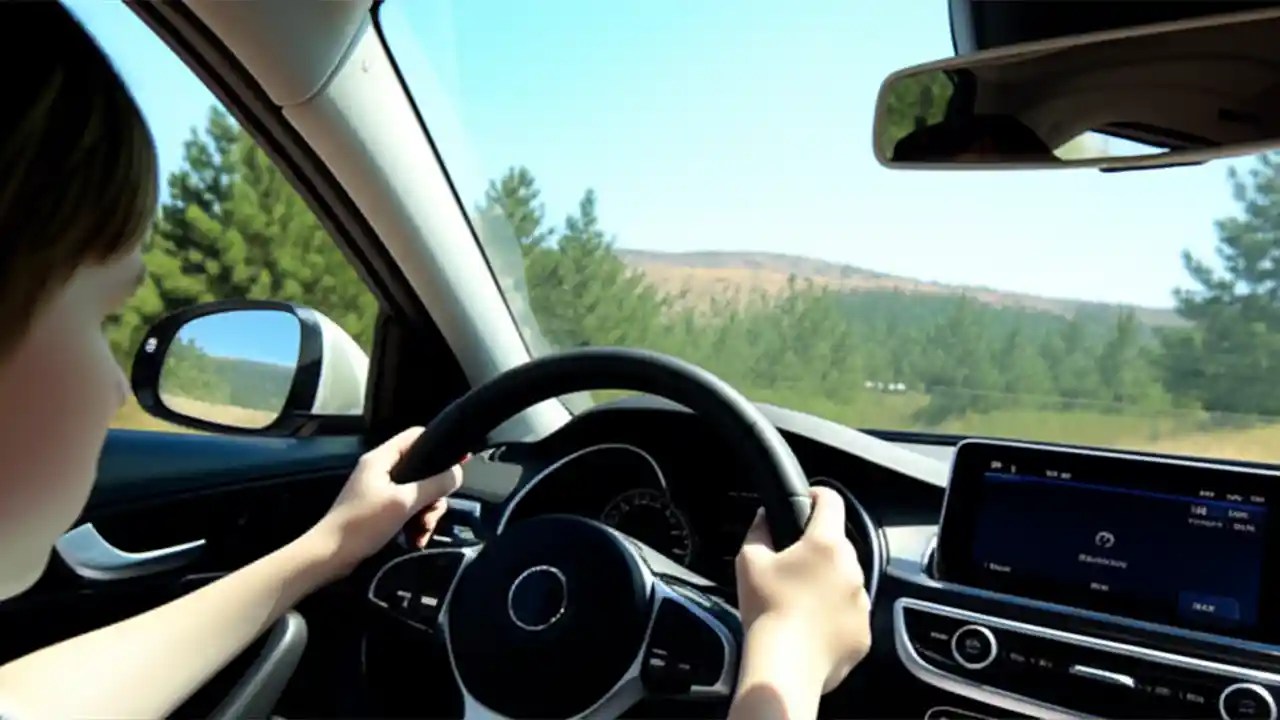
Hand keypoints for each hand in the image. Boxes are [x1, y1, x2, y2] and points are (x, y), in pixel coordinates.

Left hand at [305, 426, 462, 576]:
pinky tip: (416, 540)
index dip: (440, 445)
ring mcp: (380, 491)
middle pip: (422, 470)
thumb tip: (459, 472)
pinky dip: (415, 524)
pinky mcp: (380, 510)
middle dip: (433, 495)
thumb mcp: (403, 502)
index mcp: (382, 458)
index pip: (416, 436)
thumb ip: (434, 485)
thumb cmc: (363, 523)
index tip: (460, 462)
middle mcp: (381, 470)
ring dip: (426, 514)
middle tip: (432, 514)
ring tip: (422, 533)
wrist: (329, 556)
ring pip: (418, 493)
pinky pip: (407, 509)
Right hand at [734, 487, 871, 693]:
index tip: (807, 501)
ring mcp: (862, 601)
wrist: (784, 666)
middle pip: (838, 545)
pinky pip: (851, 614)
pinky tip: (813, 627)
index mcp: (825, 544)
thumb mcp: (749, 560)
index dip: (817, 495)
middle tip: (792, 567)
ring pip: (847, 581)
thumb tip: (766, 517)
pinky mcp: (865, 631)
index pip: (831, 501)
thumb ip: (759, 530)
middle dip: (819, 550)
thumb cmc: (765, 608)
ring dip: (829, 583)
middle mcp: (852, 568)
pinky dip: (836, 616)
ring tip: (801, 602)